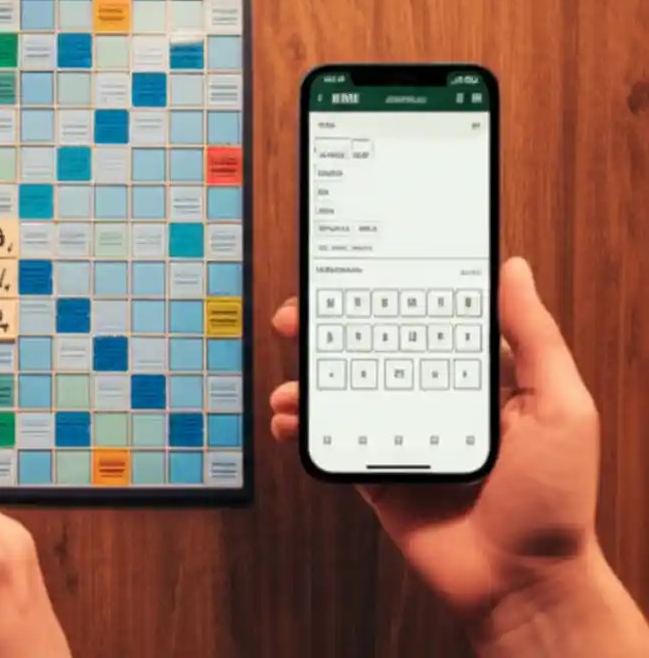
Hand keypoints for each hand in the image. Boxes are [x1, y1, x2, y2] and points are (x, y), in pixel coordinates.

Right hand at [270, 257, 648, 654]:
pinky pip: (335, 443)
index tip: (356, 276)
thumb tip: (515, 270)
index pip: (427, 323)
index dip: (389, 297)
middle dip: (330, 333)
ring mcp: (404, 438)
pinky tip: (291, 420)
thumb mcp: (561, 406)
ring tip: (291, 381)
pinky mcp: (378, 476)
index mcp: (480, 379)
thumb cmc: (555, 499)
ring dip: (310, 382)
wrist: (522, 582)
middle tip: (298, 319)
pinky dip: (305, 430)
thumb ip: (535, 337)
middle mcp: (438, 403)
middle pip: (374, 353)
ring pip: (345, 396)